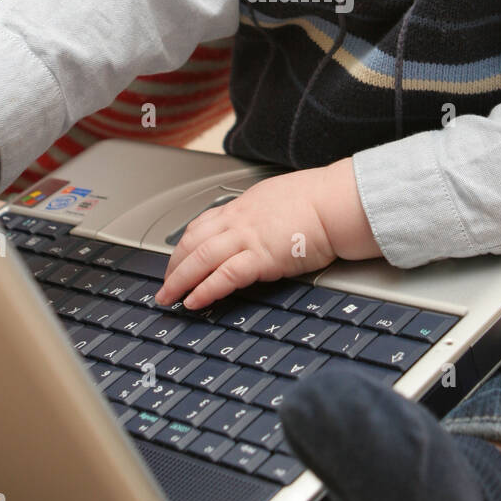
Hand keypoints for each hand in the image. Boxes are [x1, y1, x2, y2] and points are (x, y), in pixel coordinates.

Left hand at [155, 158, 380, 309]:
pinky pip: (223, 276)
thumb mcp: (282, 199)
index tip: (177, 258)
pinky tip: (193, 301)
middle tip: (164, 283)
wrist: (336, 203)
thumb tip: (266, 226)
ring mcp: (247, 237)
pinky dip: (204, 289)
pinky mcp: (260, 257)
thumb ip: (266, 214)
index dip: (185, 243)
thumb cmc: (321, 201)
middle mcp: (239, 219)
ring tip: (168, 298)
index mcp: (244, 204)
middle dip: (173, 264)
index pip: (203, 223)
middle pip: (192, 241)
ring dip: (179, 280)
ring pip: (199, 258)